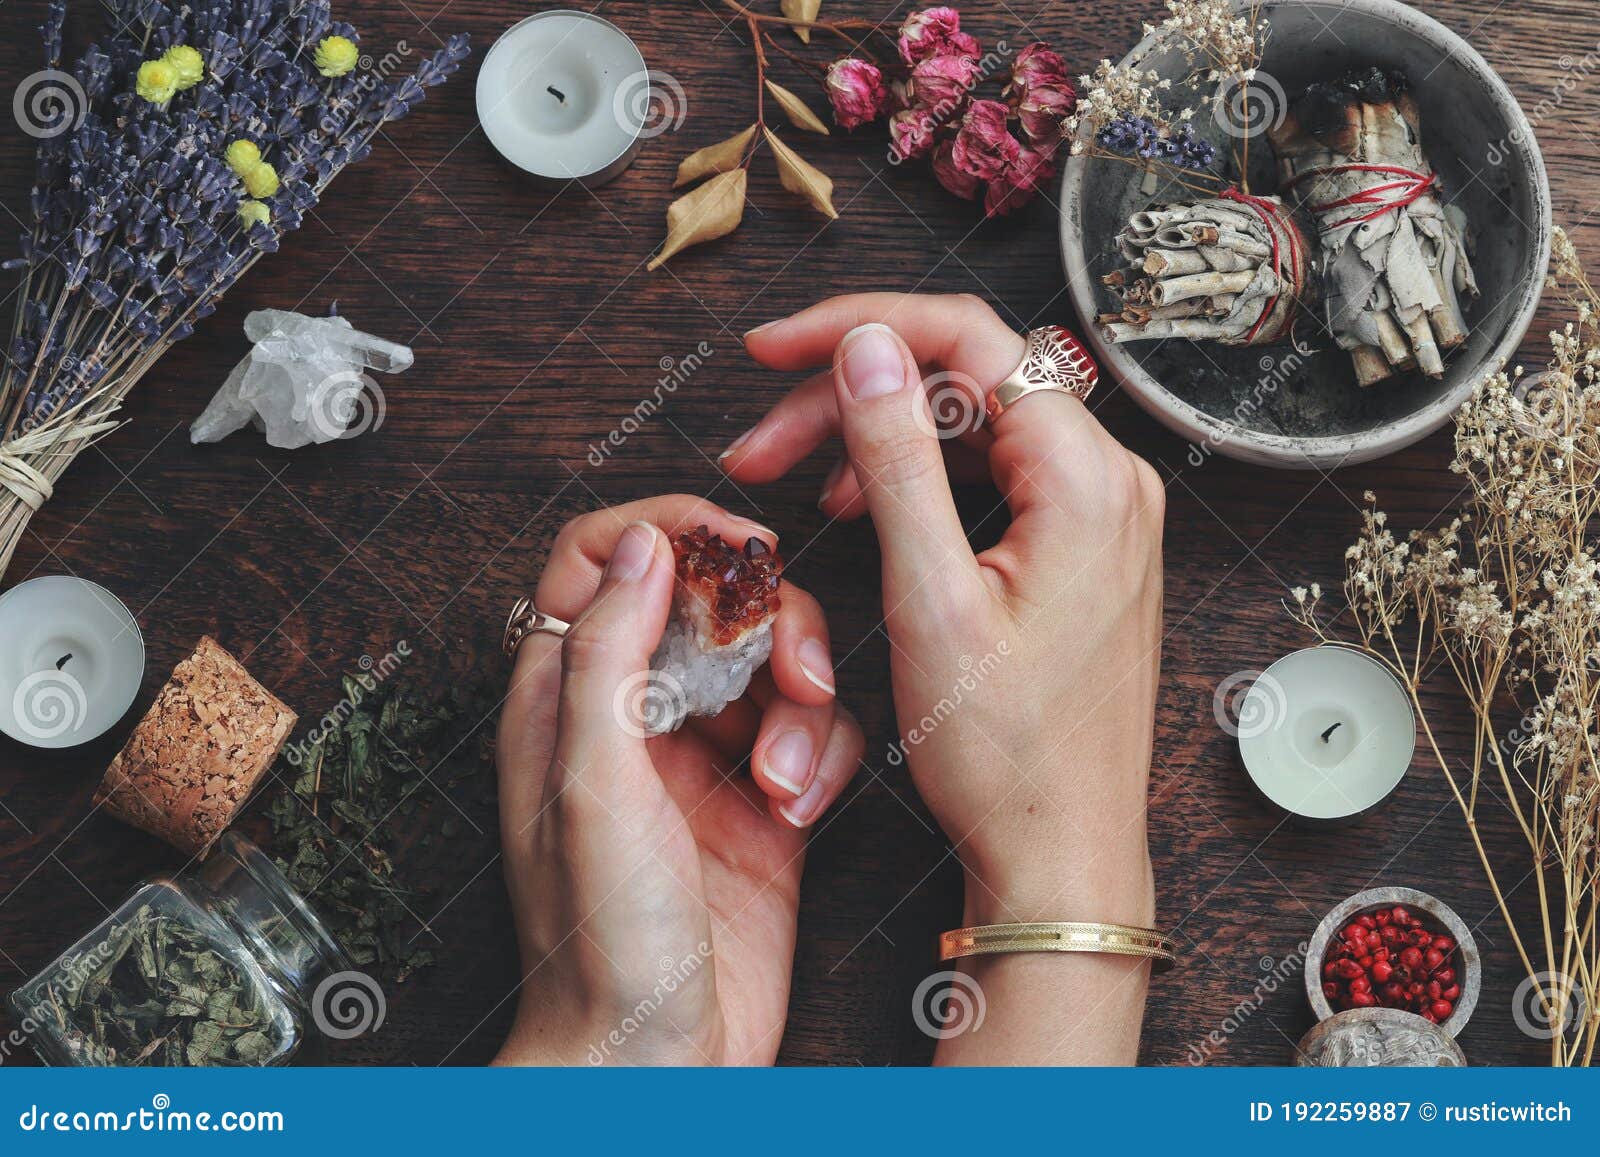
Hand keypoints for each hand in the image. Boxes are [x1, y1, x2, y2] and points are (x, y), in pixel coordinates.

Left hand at [494, 496, 863, 1065]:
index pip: (601, 558)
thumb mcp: (591, 783)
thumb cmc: (600, 940)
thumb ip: (610, 652)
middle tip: (793, 672)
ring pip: (776, 663)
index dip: (669, 531)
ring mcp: (706, 758)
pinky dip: (823, 759)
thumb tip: (642, 543)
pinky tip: (801, 815)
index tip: (734, 546)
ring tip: (783, 785)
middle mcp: (636, 716)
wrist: (655, 1063)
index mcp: (566, 697)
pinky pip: (817, 733)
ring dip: (801, 709)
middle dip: (767, 625)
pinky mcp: (767, 803)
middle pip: (712, 601)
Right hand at [724, 295, 1164, 1062]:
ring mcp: (1099, 514)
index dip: (856, 327)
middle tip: (760, 442)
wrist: (1062, 851)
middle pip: (963, 380)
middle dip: (851, 396)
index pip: (966, 338)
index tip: (772, 350)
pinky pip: (993, 478)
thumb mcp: (929, 598)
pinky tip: (861, 513)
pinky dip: (921, 483)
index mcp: (1084, 478)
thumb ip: (896, 459)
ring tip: (795, 483)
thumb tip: (867, 346)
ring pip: (972, 428)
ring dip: (879, 440)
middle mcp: (1107, 480)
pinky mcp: (1080, 547)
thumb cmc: (1005, 755)